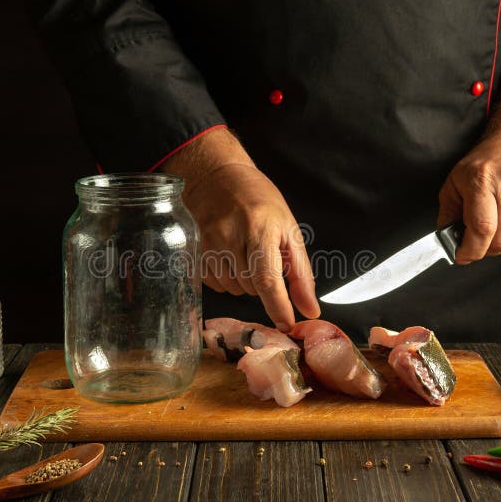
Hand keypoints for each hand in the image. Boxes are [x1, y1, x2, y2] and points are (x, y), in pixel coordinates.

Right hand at [162, 128, 319, 329]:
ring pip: (232, 289)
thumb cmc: (258, 201)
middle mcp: (228, 235)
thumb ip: (301, 274)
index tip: (288, 324)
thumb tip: (309, 310)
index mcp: (258, 227)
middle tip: (262, 255)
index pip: (267, 279)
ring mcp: (205, 243)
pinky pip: (214, 284)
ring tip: (243, 252)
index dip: (278, 306)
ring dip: (243, 281)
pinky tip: (227, 255)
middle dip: (262, 282)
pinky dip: (225, 277)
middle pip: (250, 288)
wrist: (216, 177)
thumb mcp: (288, 230)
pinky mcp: (191, 251)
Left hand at [436, 87, 500, 264]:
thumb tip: (447, 241)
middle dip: (486, 250)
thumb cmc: (485, 162)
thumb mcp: (455, 181)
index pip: (482, 227)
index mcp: (483, 180)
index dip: (471, 250)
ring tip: (496, 224)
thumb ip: (448, 213)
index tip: (462, 256)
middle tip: (478, 243)